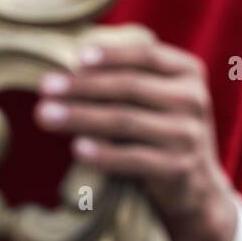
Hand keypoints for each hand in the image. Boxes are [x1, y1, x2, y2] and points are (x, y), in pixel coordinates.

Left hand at [34, 41, 237, 240]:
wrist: (196, 185)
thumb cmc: (160, 129)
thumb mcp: (158, 95)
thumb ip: (129, 75)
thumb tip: (72, 62)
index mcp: (189, 72)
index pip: (148, 55)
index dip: (112, 55)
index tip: (76, 57)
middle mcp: (194, 99)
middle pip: (131, 87)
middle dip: (83, 86)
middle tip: (45, 87)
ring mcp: (189, 135)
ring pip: (127, 121)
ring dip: (81, 117)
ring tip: (44, 116)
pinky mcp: (179, 168)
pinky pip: (134, 159)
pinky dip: (104, 153)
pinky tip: (76, 148)